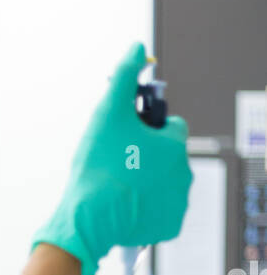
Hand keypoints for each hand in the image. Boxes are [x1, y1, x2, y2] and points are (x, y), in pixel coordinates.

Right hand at [30, 41, 193, 274]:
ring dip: (148, 181)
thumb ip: (125, 77)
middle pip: (167, 156)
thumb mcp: (108, 113)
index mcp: (175, 144)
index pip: (170, 127)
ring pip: (164, 183)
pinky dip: (147, 208)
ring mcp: (178, 202)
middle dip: (148, 156)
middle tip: (119, 162)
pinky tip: (128, 205)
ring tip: (120, 185)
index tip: (128, 137)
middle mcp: (184, 173)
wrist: (90, 217)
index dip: (148, 129)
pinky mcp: (169, 226)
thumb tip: (137, 49)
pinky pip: (161, 211)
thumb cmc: (98, 167)